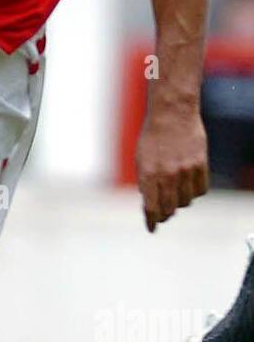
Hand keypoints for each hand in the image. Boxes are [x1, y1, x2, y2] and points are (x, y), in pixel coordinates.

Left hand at [135, 106, 208, 231]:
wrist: (172, 113)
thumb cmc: (152, 136)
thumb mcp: (140, 159)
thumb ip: (145, 182)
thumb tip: (150, 205)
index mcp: (148, 174)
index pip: (151, 207)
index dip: (152, 221)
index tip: (152, 229)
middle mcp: (166, 174)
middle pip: (169, 209)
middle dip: (165, 215)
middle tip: (163, 214)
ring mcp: (185, 170)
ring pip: (186, 201)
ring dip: (179, 202)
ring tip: (174, 193)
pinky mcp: (200, 164)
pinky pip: (201, 190)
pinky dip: (194, 192)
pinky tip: (188, 186)